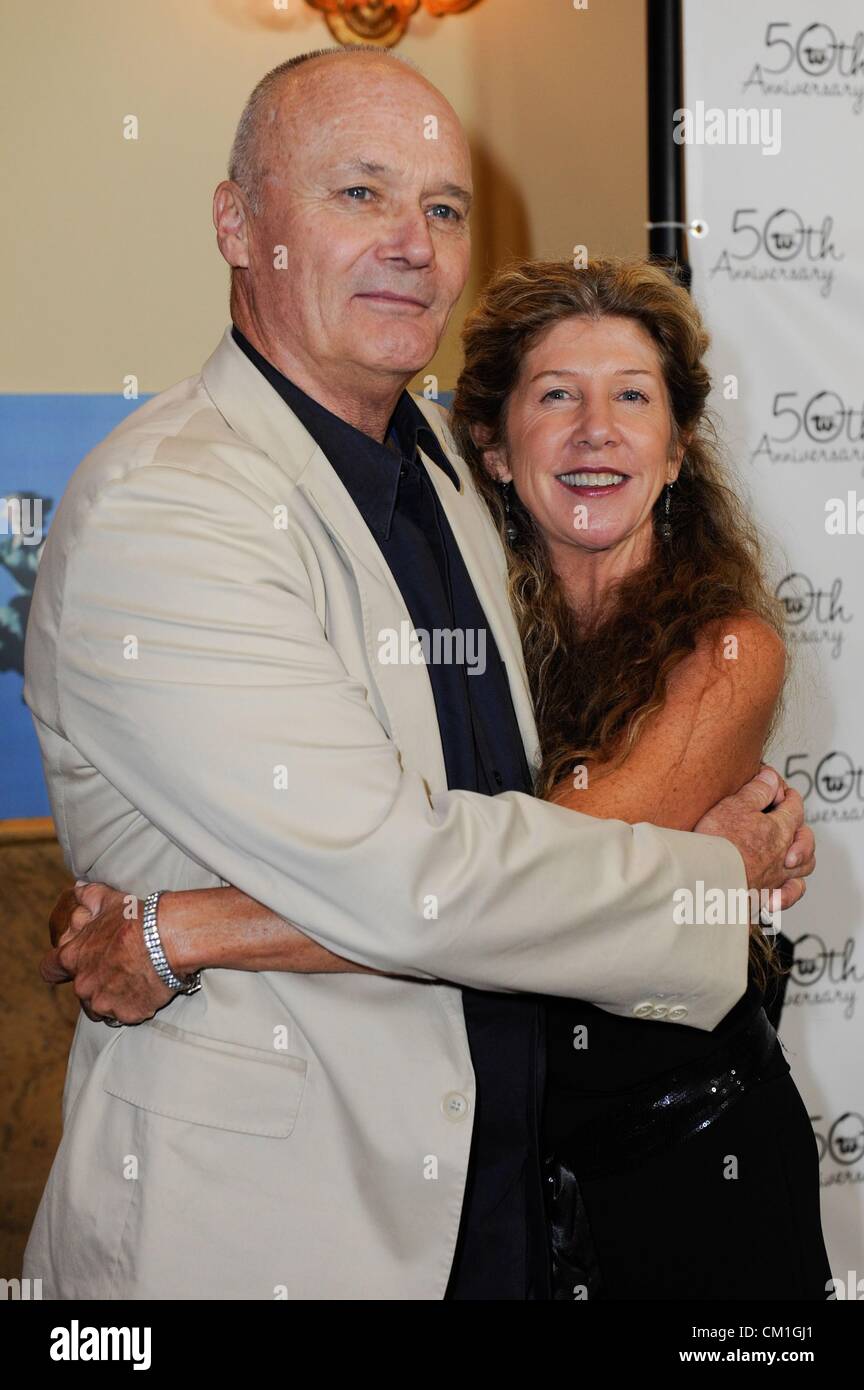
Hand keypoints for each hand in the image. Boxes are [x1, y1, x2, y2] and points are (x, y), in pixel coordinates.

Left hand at [41, 882, 174, 1024]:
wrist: (167, 939)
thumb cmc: (136, 919)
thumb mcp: (109, 901)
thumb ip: (89, 896)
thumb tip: (78, 889)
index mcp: (73, 958)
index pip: (50, 970)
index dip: (59, 969)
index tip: (68, 968)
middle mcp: (83, 985)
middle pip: (82, 992)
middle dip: (98, 983)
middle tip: (121, 969)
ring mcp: (104, 1003)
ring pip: (103, 1007)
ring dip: (115, 998)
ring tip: (136, 981)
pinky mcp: (127, 1014)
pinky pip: (128, 1014)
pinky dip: (137, 1005)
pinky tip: (150, 988)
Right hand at [694, 764, 814, 911]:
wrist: (704, 877)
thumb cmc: (717, 842)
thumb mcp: (735, 805)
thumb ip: (757, 790)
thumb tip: (771, 777)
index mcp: (780, 828)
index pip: (795, 806)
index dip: (787, 794)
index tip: (776, 789)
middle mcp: (783, 854)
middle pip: (805, 838)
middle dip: (799, 826)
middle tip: (786, 819)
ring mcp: (776, 876)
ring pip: (804, 867)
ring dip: (802, 858)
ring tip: (791, 853)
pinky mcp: (765, 895)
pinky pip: (789, 894)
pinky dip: (790, 891)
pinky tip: (780, 888)